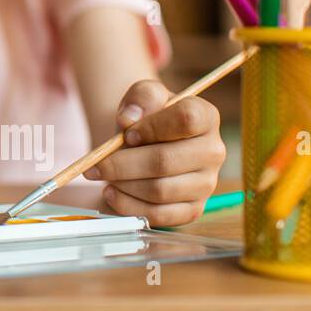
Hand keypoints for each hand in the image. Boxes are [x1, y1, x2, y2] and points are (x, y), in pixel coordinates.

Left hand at [84, 79, 226, 225]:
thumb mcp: (142, 95)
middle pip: (165, 161)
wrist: (143, 142)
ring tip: (103, 175)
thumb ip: (140, 97)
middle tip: (97, 163)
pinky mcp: (193, 209)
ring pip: (160, 190)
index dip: (151, 127)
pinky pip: (159, 215)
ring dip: (123, 184)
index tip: (126, 134)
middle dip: (123, 163)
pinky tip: (111, 192)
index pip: (186, 119)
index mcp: (206, 117)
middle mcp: (213, 151)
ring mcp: (206, 184)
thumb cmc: (145, 117)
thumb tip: (128, 119)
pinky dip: (128, 205)